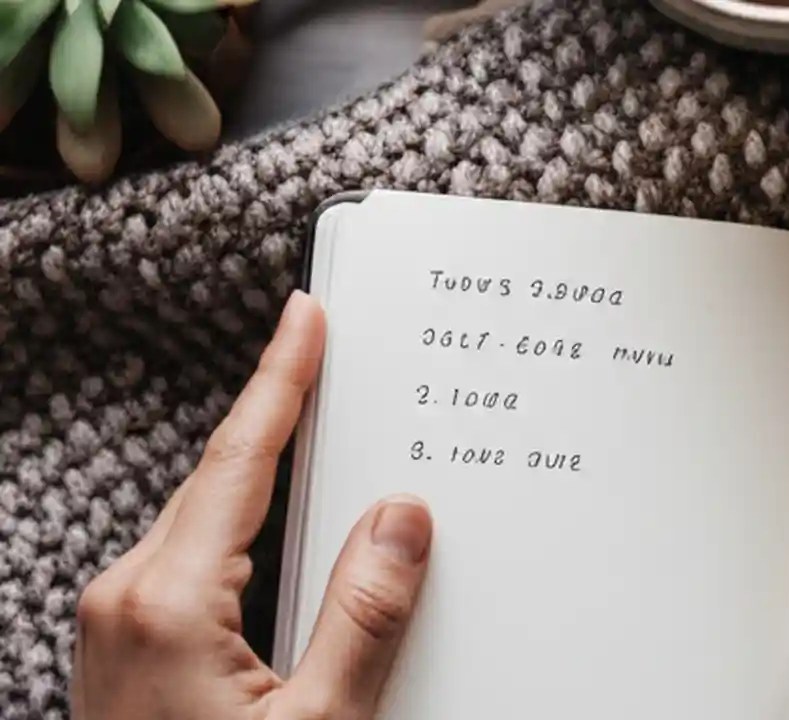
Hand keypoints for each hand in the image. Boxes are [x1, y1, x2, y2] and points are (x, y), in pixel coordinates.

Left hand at [72, 291, 433, 719]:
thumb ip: (364, 616)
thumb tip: (401, 518)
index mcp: (167, 603)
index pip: (241, 461)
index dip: (281, 380)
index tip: (304, 316)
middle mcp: (128, 599)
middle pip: (219, 479)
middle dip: (277, 415)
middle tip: (324, 354)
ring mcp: (119, 623)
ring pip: (204, 518)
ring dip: (262, 475)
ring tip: (317, 431)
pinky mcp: (130, 646)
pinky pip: (193, 556)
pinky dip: (242, 526)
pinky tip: (280, 530)